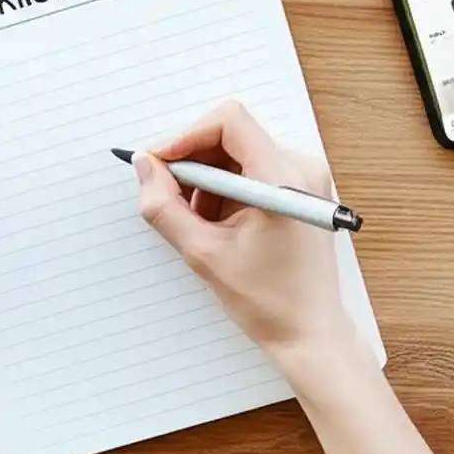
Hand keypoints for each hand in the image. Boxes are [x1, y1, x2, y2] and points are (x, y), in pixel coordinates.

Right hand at [132, 102, 365, 366]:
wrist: (309, 332)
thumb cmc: (268, 301)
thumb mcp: (202, 253)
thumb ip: (164, 206)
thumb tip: (144, 166)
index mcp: (282, 179)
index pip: (228, 121)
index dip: (186, 136)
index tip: (159, 163)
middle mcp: (300, 167)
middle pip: (231, 136)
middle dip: (194, 166)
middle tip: (173, 202)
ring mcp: (304, 177)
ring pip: (237, 154)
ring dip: (208, 183)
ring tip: (203, 226)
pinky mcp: (300, 189)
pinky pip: (251, 170)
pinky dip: (226, 191)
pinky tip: (222, 227)